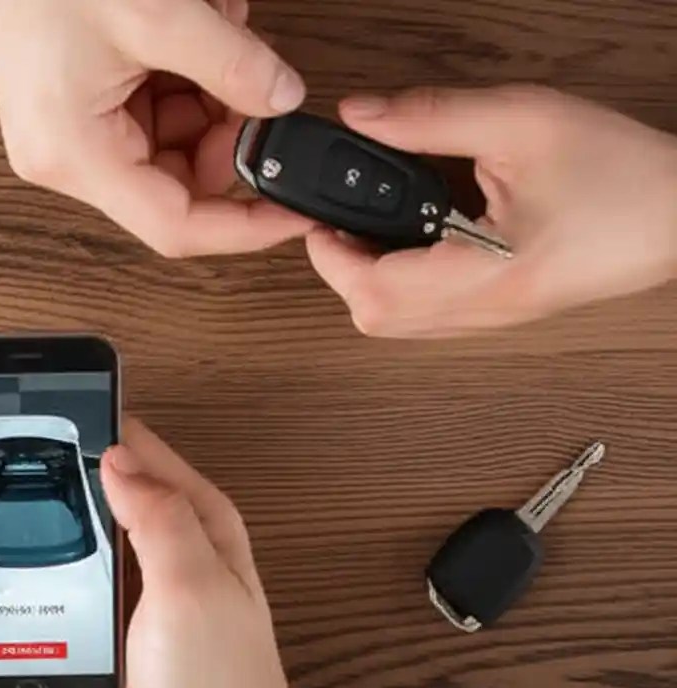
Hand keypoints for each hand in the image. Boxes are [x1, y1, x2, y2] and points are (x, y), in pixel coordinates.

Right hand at [0, 0, 314, 256]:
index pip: (174, 225)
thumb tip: (282, 102)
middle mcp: (63, 155)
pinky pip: (150, 112)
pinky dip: (185, 78)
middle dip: (226, 133)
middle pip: (176, 183)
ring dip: (209, 96)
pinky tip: (193, 29)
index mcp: (72, 154)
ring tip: (215, 29)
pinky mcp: (77, 103)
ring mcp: (69, 131)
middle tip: (257, 83)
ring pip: (170, 143)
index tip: (292, 212)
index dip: (243, 225)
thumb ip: (233, 65)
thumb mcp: (158, 15)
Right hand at [0, 418, 296, 687]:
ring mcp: (110, 594)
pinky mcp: (83, 636)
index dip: (59, 430)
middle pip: (59, 497)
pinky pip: (25, 602)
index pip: (120, 449)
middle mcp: (147, 550)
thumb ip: (162, 519)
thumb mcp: (198, 593)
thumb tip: (116, 454)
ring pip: (33, 549)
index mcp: (186, 522)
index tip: (1, 427)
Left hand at [306, 85, 676, 336]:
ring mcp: (496, 316)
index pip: (375, 292)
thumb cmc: (621, 173)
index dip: (329, 258)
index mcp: (488, 275)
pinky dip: (402, 279)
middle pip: (377, 318)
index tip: (317, 216)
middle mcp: (486, 309)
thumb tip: (362, 115)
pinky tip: (414, 234)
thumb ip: (432, 117)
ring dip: (370, 277)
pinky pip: (432, 311)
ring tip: (372, 222)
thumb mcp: (521, 122)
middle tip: (338, 217)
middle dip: (342, 269)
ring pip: (402, 322)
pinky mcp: (505, 308)